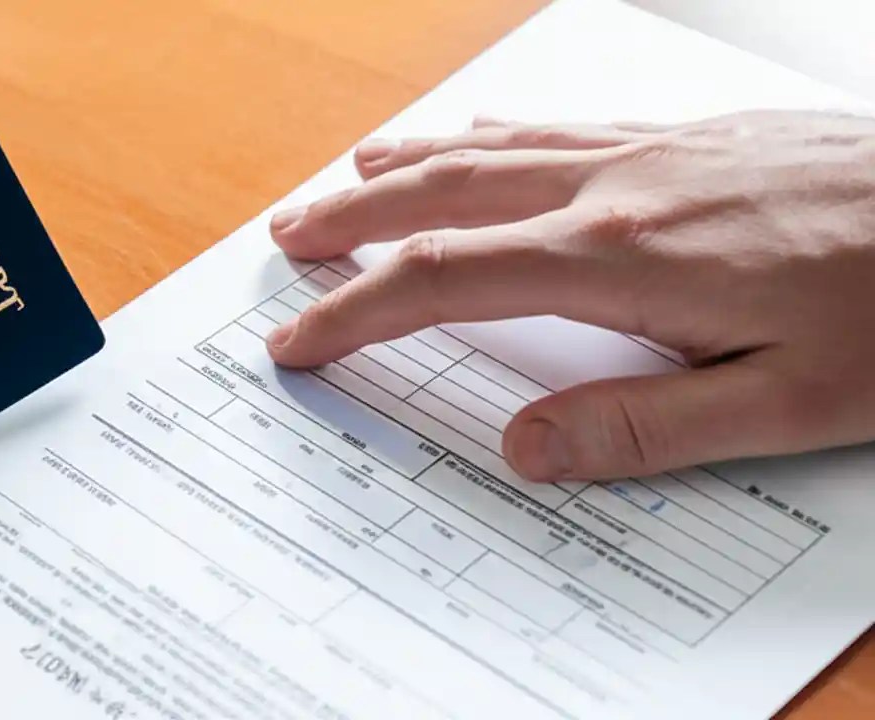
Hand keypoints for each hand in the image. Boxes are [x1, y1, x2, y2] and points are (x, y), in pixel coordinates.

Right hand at [263, 110, 874, 483]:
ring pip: (490, 147)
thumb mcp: (788, 403)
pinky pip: (552, 125)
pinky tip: (473, 139)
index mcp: (623, 258)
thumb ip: (643, 427)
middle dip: (352, 222)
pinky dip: (484, 135)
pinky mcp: (682, 134)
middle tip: (289, 238)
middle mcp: (617, 186)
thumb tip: (525, 447)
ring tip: (344, 180)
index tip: (302, 337)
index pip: (446, 279)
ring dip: (403, 165)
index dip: (357, 311)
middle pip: (444, 193)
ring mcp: (648, 149)